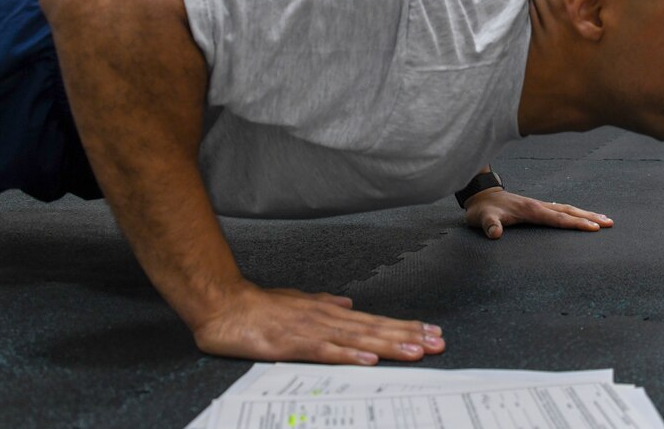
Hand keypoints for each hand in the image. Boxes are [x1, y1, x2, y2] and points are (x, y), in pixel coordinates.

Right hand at [191, 282, 445, 363]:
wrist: (225, 305)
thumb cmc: (260, 307)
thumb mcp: (299, 303)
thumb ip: (325, 305)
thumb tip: (349, 305)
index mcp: (331, 313)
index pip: (375, 322)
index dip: (404, 327)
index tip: (430, 332)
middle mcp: (328, 319)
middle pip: (376, 330)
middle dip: (409, 336)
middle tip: (438, 342)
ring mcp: (313, 330)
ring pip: (359, 339)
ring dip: (390, 345)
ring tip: (417, 350)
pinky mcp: (293, 344)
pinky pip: (326, 352)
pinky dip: (349, 356)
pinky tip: (369, 360)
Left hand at [464, 188, 613, 238]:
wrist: (480, 195)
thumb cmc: (482, 210)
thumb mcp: (482, 218)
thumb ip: (489, 226)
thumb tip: (495, 234)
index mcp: (531, 210)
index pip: (558, 218)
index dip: (576, 223)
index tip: (593, 227)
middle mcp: (539, 206)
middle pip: (569, 211)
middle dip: (590, 217)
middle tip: (610, 223)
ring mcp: (539, 205)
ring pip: (567, 209)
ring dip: (586, 213)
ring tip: (605, 219)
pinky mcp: (538, 207)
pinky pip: (561, 210)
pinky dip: (575, 213)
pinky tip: (582, 217)